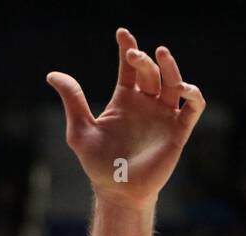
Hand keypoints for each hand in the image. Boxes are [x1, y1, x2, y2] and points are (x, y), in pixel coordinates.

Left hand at [47, 27, 204, 211]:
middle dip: (143, 59)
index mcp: (124, 100)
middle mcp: (146, 104)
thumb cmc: (98, 164)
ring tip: (160, 54)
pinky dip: (193, 95)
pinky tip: (182, 90)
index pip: (128, 68)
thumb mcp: (80, 130)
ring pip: (174, 82)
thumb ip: (72, 101)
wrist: (118, 192)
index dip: (127, 48)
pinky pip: (193, 108)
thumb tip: (53, 75)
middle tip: (133, 55)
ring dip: (170, 67)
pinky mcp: (178, 131)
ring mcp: (163, 116)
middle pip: (150, 72)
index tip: (122, 33)